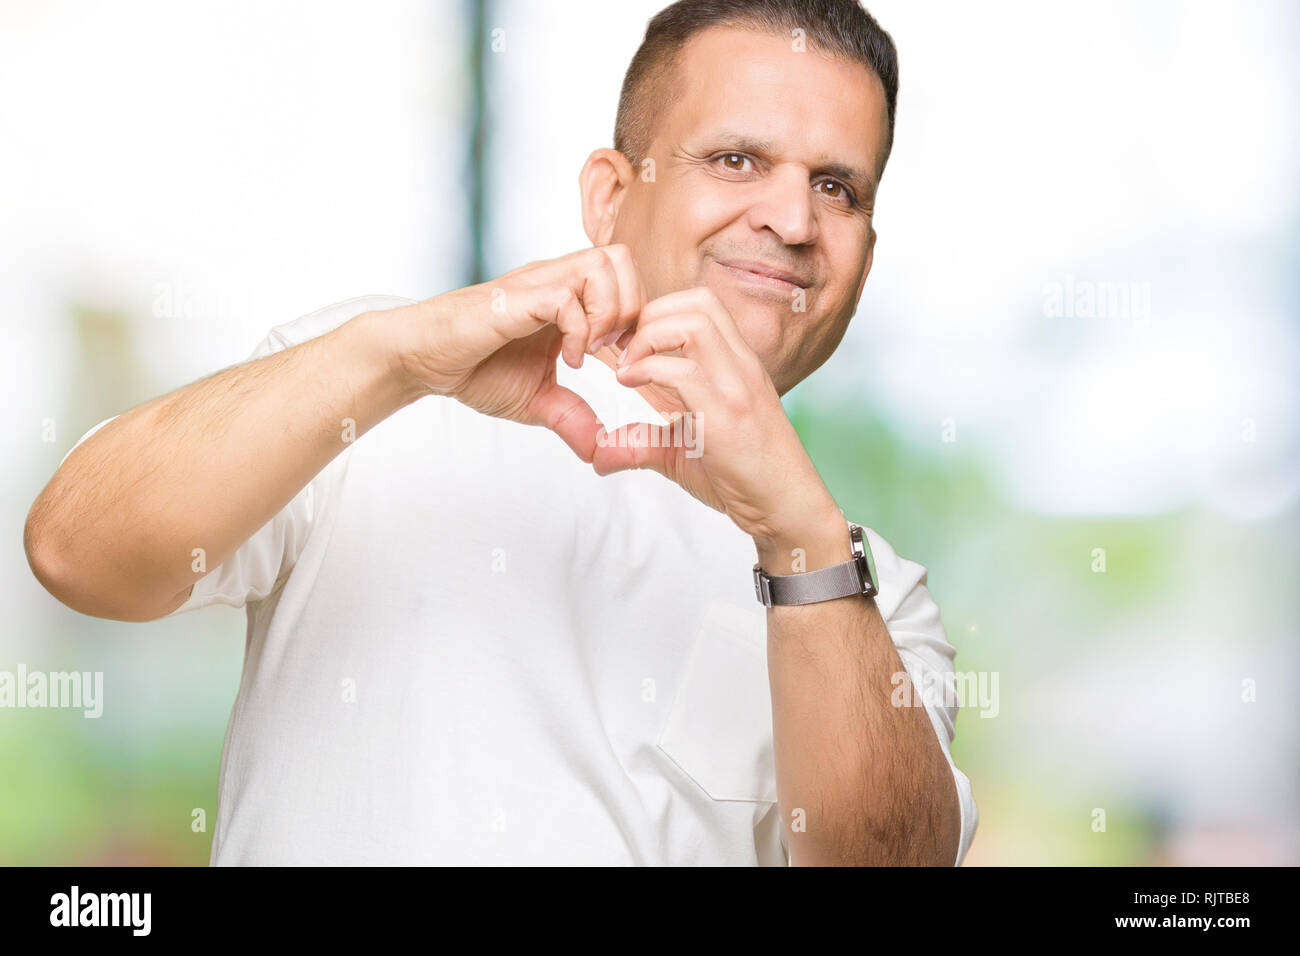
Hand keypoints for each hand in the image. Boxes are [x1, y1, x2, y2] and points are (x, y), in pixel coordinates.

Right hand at [393, 244, 644, 461]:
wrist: (423, 360)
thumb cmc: (474, 369)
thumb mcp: (538, 400)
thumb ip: (573, 418)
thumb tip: (600, 450)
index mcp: (568, 299)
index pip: (627, 281)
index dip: (638, 321)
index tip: (624, 364)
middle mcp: (557, 282)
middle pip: (622, 259)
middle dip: (633, 308)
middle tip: (615, 352)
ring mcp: (538, 285)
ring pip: (602, 264)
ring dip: (610, 312)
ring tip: (594, 352)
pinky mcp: (517, 299)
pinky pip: (567, 297)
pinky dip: (580, 330)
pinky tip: (569, 360)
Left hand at [590, 285, 840, 544]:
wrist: (787, 509)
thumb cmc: (745, 478)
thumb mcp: (684, 451)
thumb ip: (643, 442)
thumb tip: (599, 453)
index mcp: (737, 365)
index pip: (702, 304)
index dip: (658, 312)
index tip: (628, 344)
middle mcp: (741, 366)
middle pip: (698, 302)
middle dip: (649, 316)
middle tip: (621, 351)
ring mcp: (737, 387)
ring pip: (693, 323)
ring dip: (649, 337)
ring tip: (627, 368)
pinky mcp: (728, 415)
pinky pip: (683, 371)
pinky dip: (646, 370)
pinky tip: (629, 384)